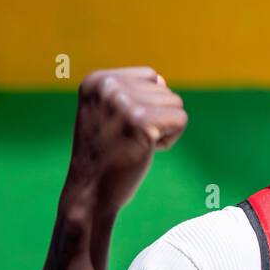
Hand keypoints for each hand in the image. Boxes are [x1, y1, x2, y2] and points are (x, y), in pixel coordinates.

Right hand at [64, 66, 187, 215]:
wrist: (89, 193)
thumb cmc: (103, 155)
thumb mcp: (106, 113)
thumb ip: (130, 91)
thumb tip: (163, 80)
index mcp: (97, 81)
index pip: (149, 76)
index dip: (145, 103)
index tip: (121, 126)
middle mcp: (108, 87)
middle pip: (164, 89)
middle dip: (155, 117)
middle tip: (127, 140)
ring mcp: (124, 104)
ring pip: (175, 104)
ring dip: (163, 128)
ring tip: (135, 144)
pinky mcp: (141, 123)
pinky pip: (181, 120)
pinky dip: (169, 140)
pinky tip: (145, 151)